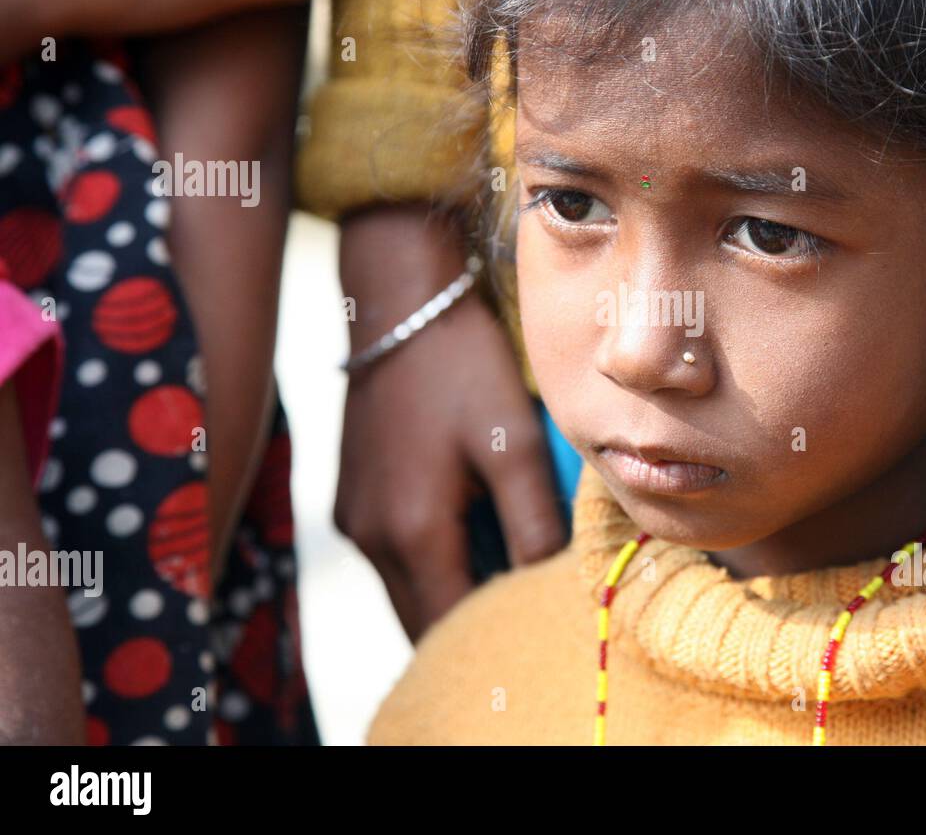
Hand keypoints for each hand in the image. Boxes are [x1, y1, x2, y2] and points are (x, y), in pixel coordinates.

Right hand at [334, 206, 566, 637]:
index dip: (502, 634)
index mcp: (412, 531)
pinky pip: (398, 559)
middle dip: (479, 624)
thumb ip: (536, 524)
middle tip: (534, 609)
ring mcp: (354, 521)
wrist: (402, 305)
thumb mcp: (514, 443)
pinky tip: (478, 532)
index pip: (455, 625)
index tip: (544, 631)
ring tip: (513, 568)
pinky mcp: (352, 501)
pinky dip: (437, 562)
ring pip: (411, 593)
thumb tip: (558, 588)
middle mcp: (371, 538)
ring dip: (458, 592)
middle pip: (427, 621)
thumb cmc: (465, 367)